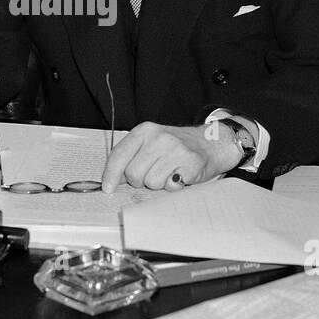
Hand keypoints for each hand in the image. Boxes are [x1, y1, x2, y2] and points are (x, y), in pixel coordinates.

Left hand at [100, 122, 242, 192]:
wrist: (211, 143)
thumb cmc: (176, 147)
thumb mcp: (151, 143)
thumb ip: (131, 157)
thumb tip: (111, 180)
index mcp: (145, 130)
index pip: (119, 154)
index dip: (111, 175)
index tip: (108, 188)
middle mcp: (159, 138)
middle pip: (133, 173)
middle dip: (140, 180)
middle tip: (153, 173)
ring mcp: (175, 149)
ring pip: (151, 182)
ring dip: (158, 183)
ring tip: (168, 172)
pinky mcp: (190, 163)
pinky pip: (170, 185)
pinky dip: (173, 185)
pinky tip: (179, 174)